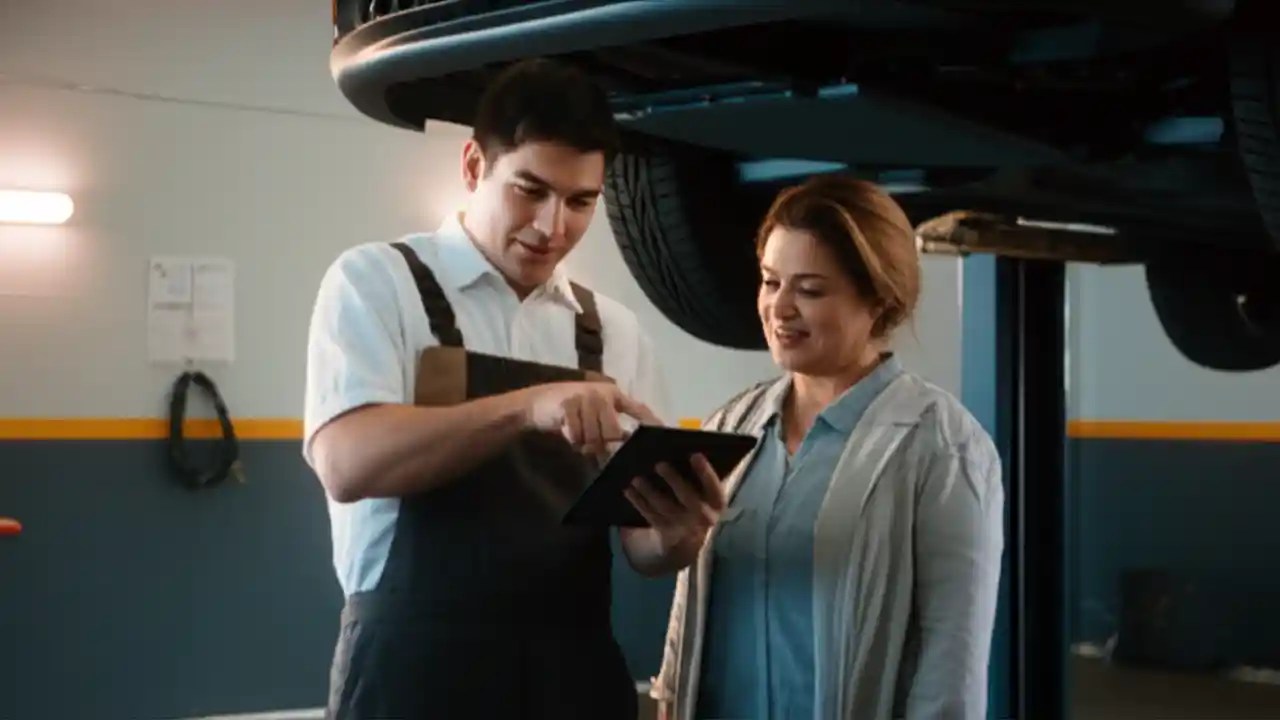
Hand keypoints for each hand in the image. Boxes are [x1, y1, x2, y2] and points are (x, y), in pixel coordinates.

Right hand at [526, 381, 660, 454]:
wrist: (536, 402)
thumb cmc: (569, 412)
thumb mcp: (593, 415)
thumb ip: (611, 427)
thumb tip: (625, 446)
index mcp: (613, 394)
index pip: (638, 409)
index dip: (650, 422)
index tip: (663, 435)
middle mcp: (602, 392)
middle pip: (613, 433)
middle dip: (604, 446)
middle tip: (593, 450)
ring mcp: (585, 397)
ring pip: (594, 437)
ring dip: (584, 444)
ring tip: (578, 440)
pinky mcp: (568, 404)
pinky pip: (576, 435)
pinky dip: (571, 440)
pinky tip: (565, 431)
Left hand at [624, 453, 725, 548]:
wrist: (691, 540)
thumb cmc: (699, 503)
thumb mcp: (708, 494)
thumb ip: (701, 476)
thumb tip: (683, 448)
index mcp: (717, 502)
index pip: (714, 486)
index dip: (705, 471)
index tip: (695, 454)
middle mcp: (703, 516)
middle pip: (688, 497)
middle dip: (673, 480)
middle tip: (659, 464)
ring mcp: (683, 526)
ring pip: (665, 507)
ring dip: (649, 491)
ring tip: (637, 478)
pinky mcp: (665, 531)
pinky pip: (650, 515)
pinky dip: (639, 502)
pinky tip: (629, 490)